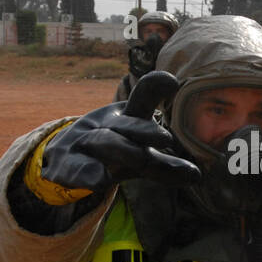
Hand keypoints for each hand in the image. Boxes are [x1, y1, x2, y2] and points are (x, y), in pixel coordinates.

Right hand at [40, 71, 198, 192]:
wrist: (62, 158)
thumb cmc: (111, 151)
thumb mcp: (137, 155)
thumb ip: (164, 164)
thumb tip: (198, 177)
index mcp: (124, 119)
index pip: (140, 103)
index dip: (153, 89)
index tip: (172, 82)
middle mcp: (105, 128)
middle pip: (125, 125)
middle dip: (143, 130)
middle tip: (166, 138)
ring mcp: (85, 145)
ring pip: (103, 142)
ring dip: (121, 149)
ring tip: (142, 159)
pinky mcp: (67, 166)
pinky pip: (76, 167)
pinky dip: (87, 172)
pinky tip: (98, 180)